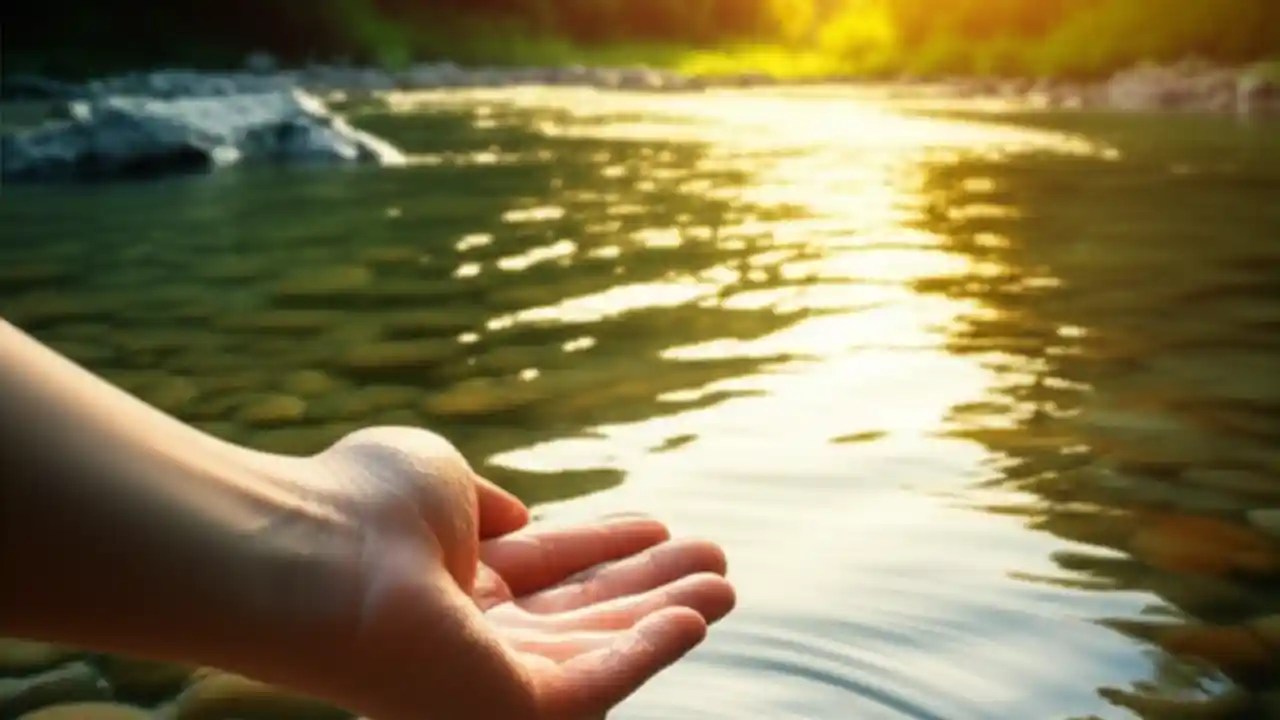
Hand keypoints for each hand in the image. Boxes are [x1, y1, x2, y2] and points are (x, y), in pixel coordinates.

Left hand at [281, 427, 734, 719]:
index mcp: (451, 578)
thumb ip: (482, 501)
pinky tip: (694, 619)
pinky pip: (595, 685)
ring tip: (726, 585)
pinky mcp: (510, 710)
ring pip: (598, 649)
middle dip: (649, 585)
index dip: (604, 543)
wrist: (313, 557)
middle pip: (582, 610)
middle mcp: (472, 634)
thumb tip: (516, 519)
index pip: (546, 565)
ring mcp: (491, 677)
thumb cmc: (359, 503)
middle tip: (716, 559)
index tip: (658, 524)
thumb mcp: (434, 473)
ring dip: (665, 616)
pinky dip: (647, 653)